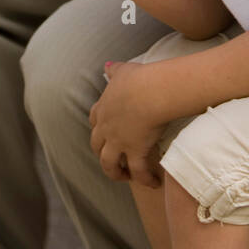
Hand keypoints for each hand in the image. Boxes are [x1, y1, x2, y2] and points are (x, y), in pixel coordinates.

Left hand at [89, 62, 166, 188]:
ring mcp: (118, 142)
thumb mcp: (124, 71)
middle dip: (102, 153)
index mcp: (103, 108)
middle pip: (97, 146)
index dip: (99, 127)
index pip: (94, 120)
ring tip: (125, 177)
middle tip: (112, 158)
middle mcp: (106, 128)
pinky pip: (138, 171)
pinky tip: (153, 182)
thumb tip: (107, 65)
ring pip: (109, 164)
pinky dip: (144, 179)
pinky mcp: (134, 152)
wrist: (150, 92)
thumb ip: (115, 70)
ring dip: (115, 173)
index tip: (105, 132)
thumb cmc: (139, 79)